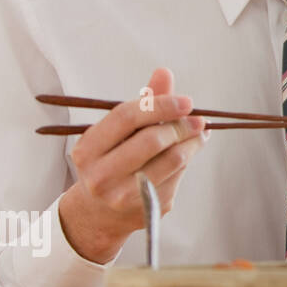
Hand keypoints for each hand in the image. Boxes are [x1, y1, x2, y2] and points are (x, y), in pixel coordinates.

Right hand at [57, 67, 207, 263]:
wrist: (98, 214)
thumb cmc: (110, 161)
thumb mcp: (116, 133)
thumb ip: (142, 104)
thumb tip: (164, 73)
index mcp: (88, 149)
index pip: (126, 117)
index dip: (160, 105)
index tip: (186, 101)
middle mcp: (101, 175)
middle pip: (152, 140)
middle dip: (181, 125)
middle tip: (198, 119)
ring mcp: (124, 196)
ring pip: (173, 160)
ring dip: (193, 142)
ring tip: (199, 132)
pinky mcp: (148, 208)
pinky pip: (178, 176)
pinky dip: (188, 159)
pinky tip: (189, 151)